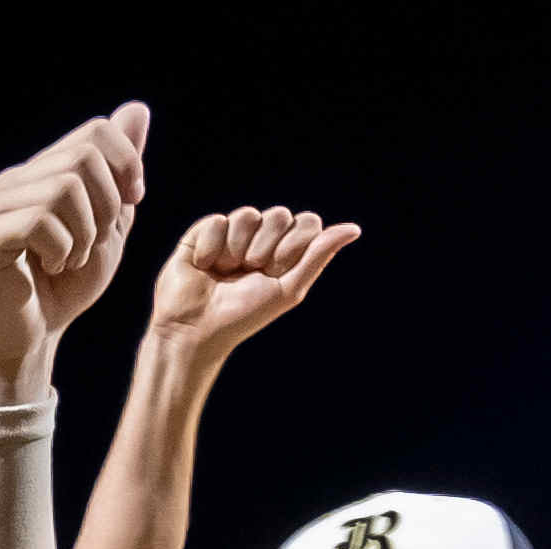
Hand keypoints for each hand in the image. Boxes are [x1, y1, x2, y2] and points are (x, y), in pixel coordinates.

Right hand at [0, 106, 152, 377]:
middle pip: (83, 156)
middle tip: (97, 242)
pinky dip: (62, 247)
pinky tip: (54, 267)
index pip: (95, 132)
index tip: (132, 202)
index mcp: (41, 172)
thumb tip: (136, 108)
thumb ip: (120, 173)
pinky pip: (39, 220)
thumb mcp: (110, 225)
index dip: (127, 165)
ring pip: (63, 187)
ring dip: (86, 233)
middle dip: (108, 205)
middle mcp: (12, 181)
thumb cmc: (67, 287)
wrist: (32, 340)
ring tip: (73, 259)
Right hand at [147, 204, 358, 361]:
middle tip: (250, 273)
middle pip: (280, 215)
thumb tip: (354, 228)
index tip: (276, 271)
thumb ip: (319, 255)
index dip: (294, 245)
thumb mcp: (289, 289)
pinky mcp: (203, 232)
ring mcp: (233, 233)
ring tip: (224, 272)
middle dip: (267, 248)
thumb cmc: (243, 316)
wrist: (196, 330)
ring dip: (237, 249)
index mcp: (285, 251)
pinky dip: (212, 249)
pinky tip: (204, 266)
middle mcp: (260, 238)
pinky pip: (218, 221)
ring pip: (248, 214)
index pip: (307, 223)